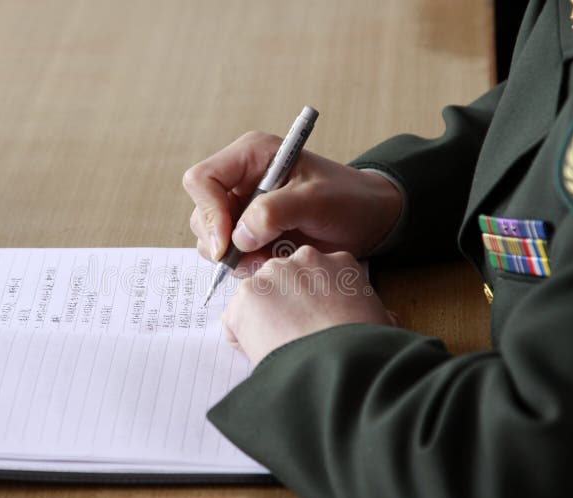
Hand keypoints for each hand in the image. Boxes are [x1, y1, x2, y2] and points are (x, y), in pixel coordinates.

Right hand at [183, 131, 402, 273]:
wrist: (369, 219)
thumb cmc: (349, 199)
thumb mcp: (316, 200)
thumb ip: (275, 212)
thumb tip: (239, 236)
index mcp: (251, 156)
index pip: (203, 180)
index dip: (209, 212)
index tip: (228, 244)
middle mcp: (240, 180)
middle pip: (202, 213)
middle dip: (223, 242)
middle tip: (255, 258)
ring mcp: (243, 208)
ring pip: (212, 239)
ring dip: (237, 257)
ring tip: (272, 259)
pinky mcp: (250, 234)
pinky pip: (231, 255)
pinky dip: (247, 265)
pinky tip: (274, 263)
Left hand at [222, 245, 396, 364]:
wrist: (341, 367)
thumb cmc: (366, 349)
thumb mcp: (381, 322)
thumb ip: (373, 311)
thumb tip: (384, 319)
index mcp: (339, 262)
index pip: (315, 275)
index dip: (314, 302)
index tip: (318, 321)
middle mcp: (302, 259)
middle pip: (283, 281)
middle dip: (286, 306)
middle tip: (298, 335)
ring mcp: (271, 276)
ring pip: (257, 300)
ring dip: (264, 320)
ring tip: (283, 347)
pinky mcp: (246, 298)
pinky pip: (235, 322)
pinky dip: (243, 339)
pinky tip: (264, 353)